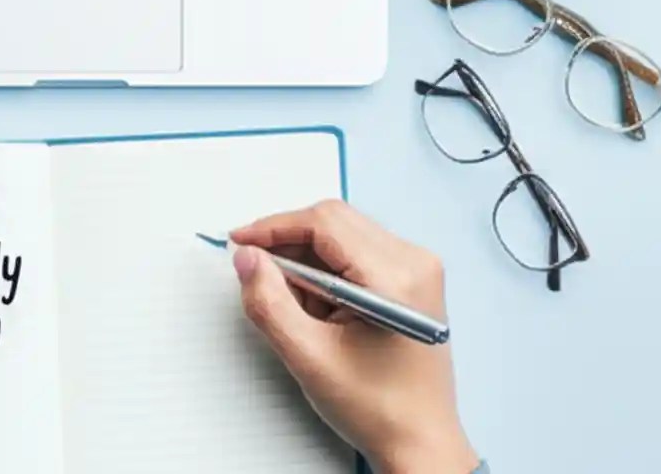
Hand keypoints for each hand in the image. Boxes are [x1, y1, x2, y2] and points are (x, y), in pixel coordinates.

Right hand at [230, 200, 477, 473]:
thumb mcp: (308, 356)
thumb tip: (247, 258)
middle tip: (257, 270)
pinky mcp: (411, 278)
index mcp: (395, 278)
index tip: (241, 242)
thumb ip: (270, 302)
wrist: (419, 439)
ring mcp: (418, 268)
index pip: (325, 223)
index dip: (274, 227)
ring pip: (343, 233)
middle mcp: (415, 262)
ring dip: (307, 258)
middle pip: (335, 221)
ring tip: (294, 303)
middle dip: (289, 241)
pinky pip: (357, 251)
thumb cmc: (377, 407)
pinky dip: (326, 269)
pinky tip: (317, 305)